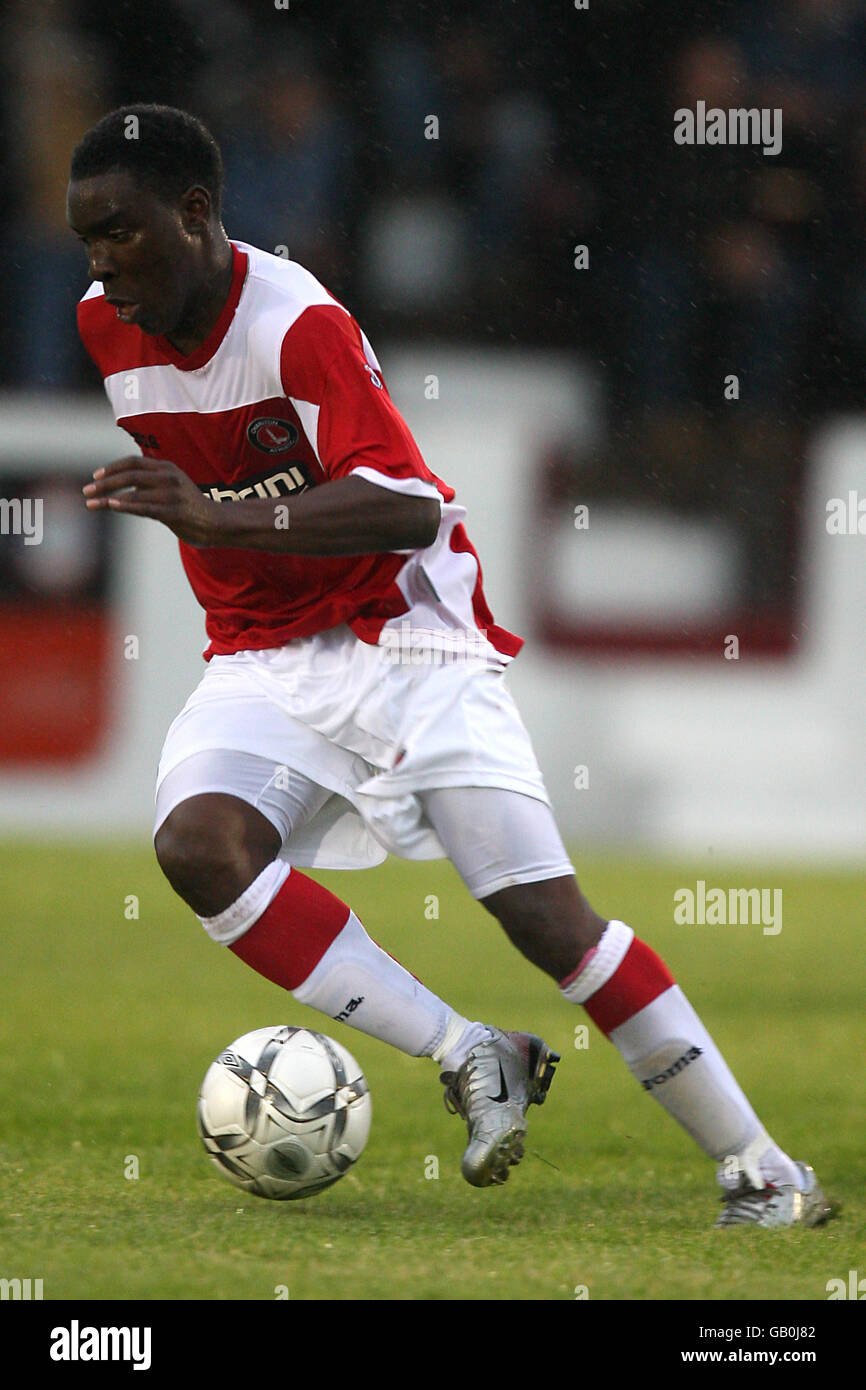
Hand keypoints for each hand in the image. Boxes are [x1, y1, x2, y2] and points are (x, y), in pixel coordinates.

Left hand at [82, 456, 220, 547]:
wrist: (217, 523)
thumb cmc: (188, 508)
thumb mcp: (168, 489)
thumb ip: (147, 485)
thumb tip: (116, 490)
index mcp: (166, 468)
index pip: (133, 462)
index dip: (112, 467)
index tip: (95, 476)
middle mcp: (168, 477)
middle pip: (130, 475)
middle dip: (105, 483)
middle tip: (86, 491)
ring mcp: (172, 494)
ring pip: (134, 492)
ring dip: (108, 498)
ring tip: (91, 504)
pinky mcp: (175, 512)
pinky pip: (145, 507)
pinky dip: (126, 506)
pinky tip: (111, 505)